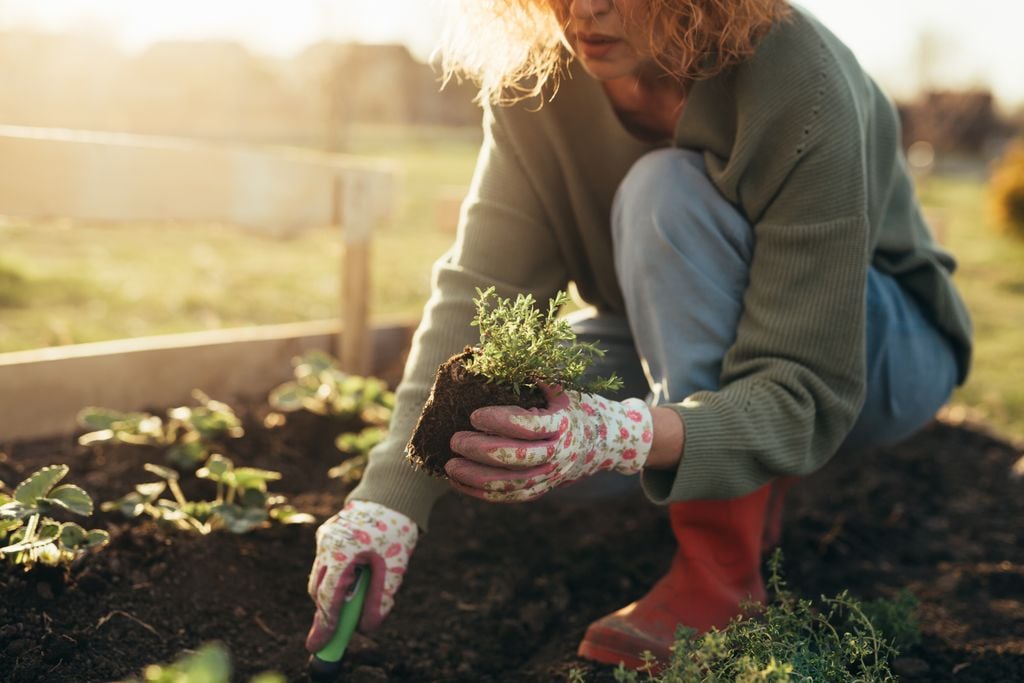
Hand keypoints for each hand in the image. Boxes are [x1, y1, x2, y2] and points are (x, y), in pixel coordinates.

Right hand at [306, 500, 417, 651]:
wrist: (392, 492)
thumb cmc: (396, 528)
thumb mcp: (395, 566)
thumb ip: (381, 598)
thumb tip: (367, 629)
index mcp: (342, 550)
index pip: (328, 596)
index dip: (326, 623)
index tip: (319, 645)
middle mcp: (327, 544)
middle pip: (318, 589)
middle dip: (326, 612)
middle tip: (333, 635)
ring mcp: (324, 538)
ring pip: (320, 577)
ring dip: (330, 595)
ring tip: (350, 604)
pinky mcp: (327, 534)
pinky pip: (326, 564)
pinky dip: (335, 578)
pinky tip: (352, 579)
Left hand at [446, 383, 652, 501]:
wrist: (609, 443)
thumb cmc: (578, 408)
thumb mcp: (564, 389)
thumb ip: (536, 375)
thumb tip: (495, 354)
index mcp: (561, 425)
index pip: (526, 427)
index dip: (498, 421)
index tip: (474, 415)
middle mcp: (556, 454)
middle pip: (515, 458)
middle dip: (480, 450)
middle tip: (455, 439)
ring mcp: (550, 476)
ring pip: (509, 483)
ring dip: (476, 477)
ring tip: (450, 465)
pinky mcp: (542, 489)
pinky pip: (509, 496)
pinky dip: (482, 493)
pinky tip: (458, 483)